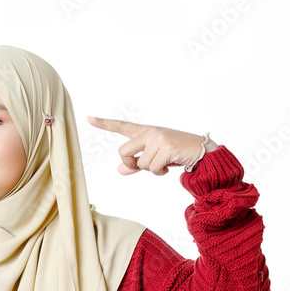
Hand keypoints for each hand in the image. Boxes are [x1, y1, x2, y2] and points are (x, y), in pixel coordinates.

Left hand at [86, 118, 204, 176]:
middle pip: (124, 152)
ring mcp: (158, 139)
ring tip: (164, 163)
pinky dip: (160, 172)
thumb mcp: (154, 158)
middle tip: (142, 166)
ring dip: (151, 169)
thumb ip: (136, 164)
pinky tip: (169, 166)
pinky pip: (152, 168)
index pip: (122, 127)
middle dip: (131, 164)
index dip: (104, 124)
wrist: (200, 151)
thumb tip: (120, 170)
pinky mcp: (166, 147)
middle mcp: (150, 133)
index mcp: (145, 132)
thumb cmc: (176, 154)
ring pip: (140, 164)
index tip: (88, 118)